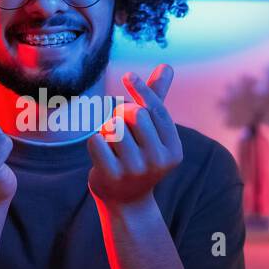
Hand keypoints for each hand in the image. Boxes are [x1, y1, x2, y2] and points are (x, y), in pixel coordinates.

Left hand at [88, 64, 182, 207]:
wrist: (125, 202)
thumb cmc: (140, 156)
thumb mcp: (152, 132)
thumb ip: (156, 100)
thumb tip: (167, 65)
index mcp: (173, 149)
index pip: (156, 111)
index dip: (141, 91)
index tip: (127, 76)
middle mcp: (158, 160)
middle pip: (134, 115)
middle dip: (121, 114)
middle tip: (119, 128)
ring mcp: (136, 170)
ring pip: (113, 126)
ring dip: (107, 129)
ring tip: (112, 144)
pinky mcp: (112, 176)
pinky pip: (96, 140)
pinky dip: (95, 142)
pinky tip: (102, 156)